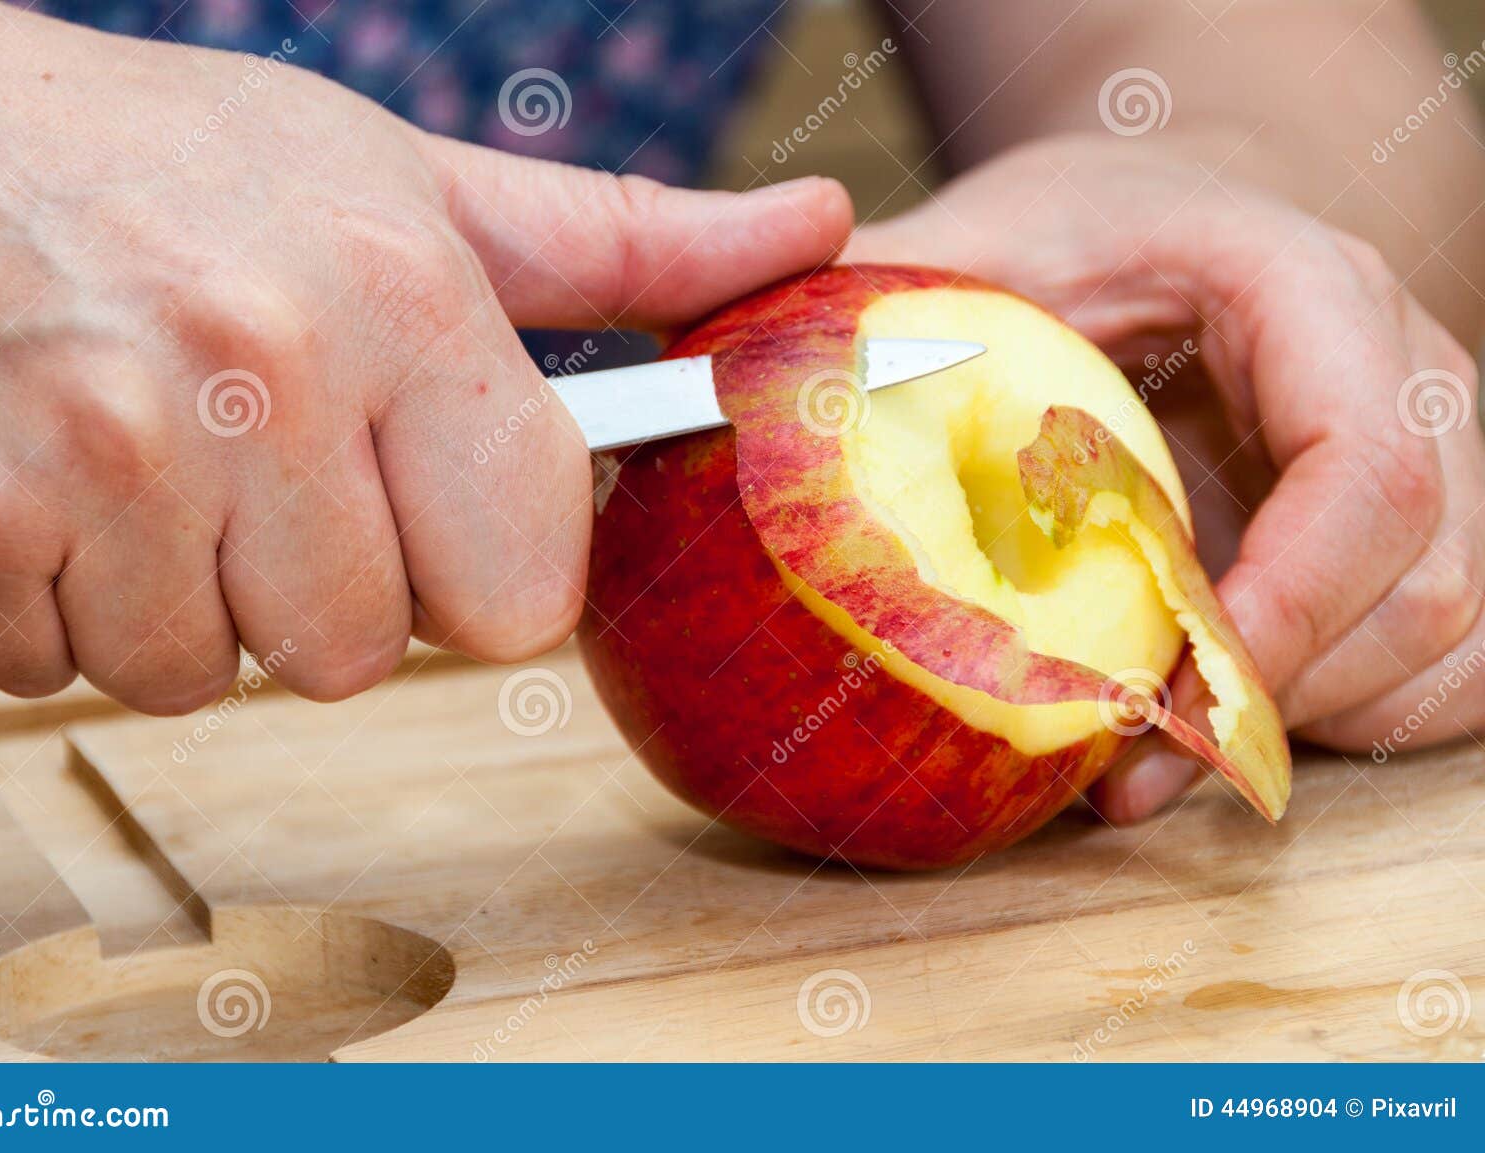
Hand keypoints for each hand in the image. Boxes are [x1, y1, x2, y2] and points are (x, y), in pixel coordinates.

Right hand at [0, 1, 851, 711]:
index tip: (405, 499)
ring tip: (127, 453)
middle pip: (357, 654)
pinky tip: (32, 477)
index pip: (521, 595)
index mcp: (406, 297)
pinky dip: (45, 603)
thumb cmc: (164, 162)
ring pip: (200, 678)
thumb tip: (812, 227)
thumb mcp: (399, 179)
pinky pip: (59, 669)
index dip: (464, 568)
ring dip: (168, 596)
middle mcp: (266, 371)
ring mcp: (105, 451)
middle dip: (304, 582)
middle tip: (237, 453)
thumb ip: (620, 240)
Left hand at [848, 134, 1481, 820]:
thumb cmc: (1082, 231)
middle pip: (1427, 582)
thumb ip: (882, 300)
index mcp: (1308, 294)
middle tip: (1125, 778)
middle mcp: (1406, 379)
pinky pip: (1449, 667)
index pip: (1363, 466)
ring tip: (1153, 768)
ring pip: (1450, 644)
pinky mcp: (1424, 534)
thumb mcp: (980, 238)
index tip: (1159, 702)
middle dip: (1277, 701)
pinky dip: (1346, 724)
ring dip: (1307, 730)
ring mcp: (1439, 462)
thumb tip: (719, 389)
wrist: (1176, 220)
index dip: (1283, 607)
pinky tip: (1222, 735)